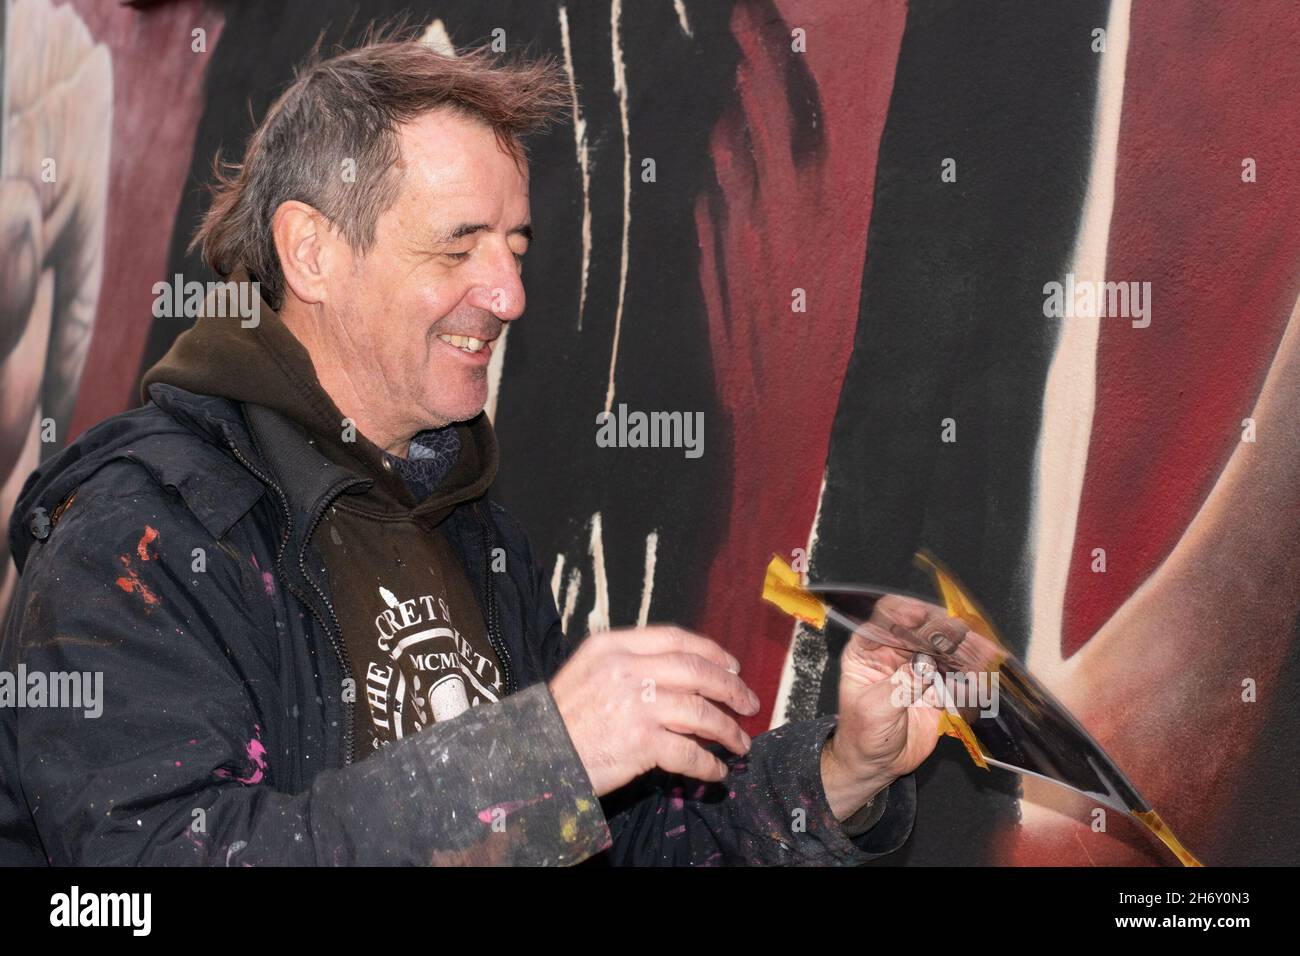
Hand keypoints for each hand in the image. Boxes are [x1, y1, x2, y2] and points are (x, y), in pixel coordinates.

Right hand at [549, 626, 760, 796]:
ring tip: (740, 743)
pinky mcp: (641, 742)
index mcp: (613, 646)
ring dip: (727, 730)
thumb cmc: (561, 718)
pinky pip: (690, 753)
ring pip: (701, 712)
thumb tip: (681, 676)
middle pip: (697, 671)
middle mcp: (627, 669)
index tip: (732, 666)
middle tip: (749, 704)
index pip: (676, 638)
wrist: (535, 756)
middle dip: (731, 689)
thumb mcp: (588, 673)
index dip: (712, 652)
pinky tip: (717, 771)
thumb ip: (629, 665)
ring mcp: (636, 704)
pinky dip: (709, 765)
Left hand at [822, 595, 956, 819]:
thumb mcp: (876, 708)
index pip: (885, 620)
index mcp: (868, 650)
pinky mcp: (937, 686)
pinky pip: (955, 675)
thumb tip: (926, 664)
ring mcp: (917, 668)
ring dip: (960, 649)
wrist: (876, 764)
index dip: (902, 613)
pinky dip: (969, 673)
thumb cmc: (863, 734)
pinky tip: (981, 671)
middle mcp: (893, 652)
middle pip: (919, 630)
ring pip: (941, 650)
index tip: (920, 615)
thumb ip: (901, 684)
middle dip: (939, 629)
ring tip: (977, 649)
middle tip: (958, 632)